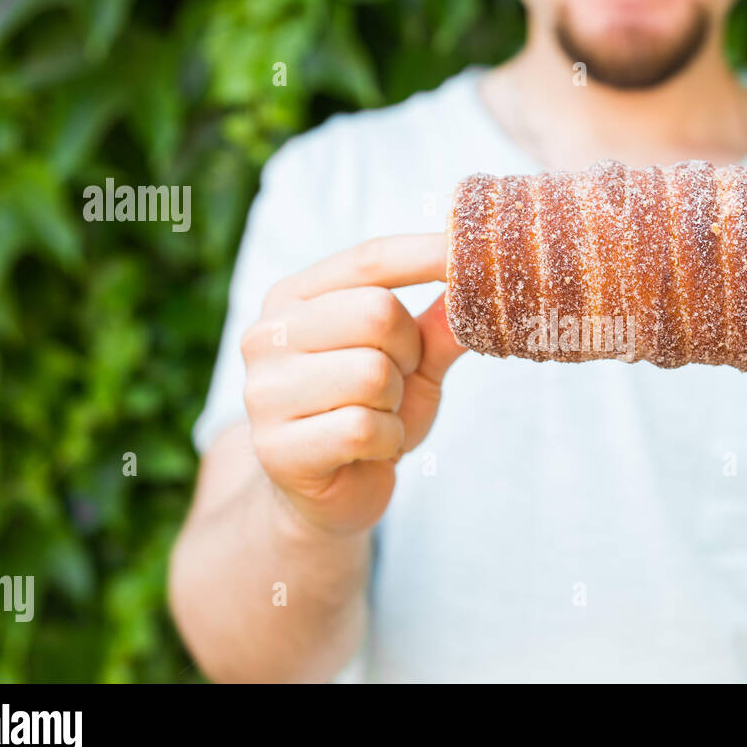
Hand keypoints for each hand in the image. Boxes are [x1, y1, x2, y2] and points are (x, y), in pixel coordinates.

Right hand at [240, 233, 462, 532]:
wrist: (332, 493)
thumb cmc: (371, 412)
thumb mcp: (413, 362)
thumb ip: (441, 323)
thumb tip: (483, 280)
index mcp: (294, 298)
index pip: (370, 260)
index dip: (428, 254)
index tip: (477, 252)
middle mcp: (268, 335)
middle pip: (376, 312)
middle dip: (409, 352)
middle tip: (397, 381)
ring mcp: (264, 391)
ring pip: (373, 373)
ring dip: (396, 402)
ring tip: (378, 415)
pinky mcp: (276, 448)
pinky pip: (364, 428)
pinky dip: (387, 440)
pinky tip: (371, 449)